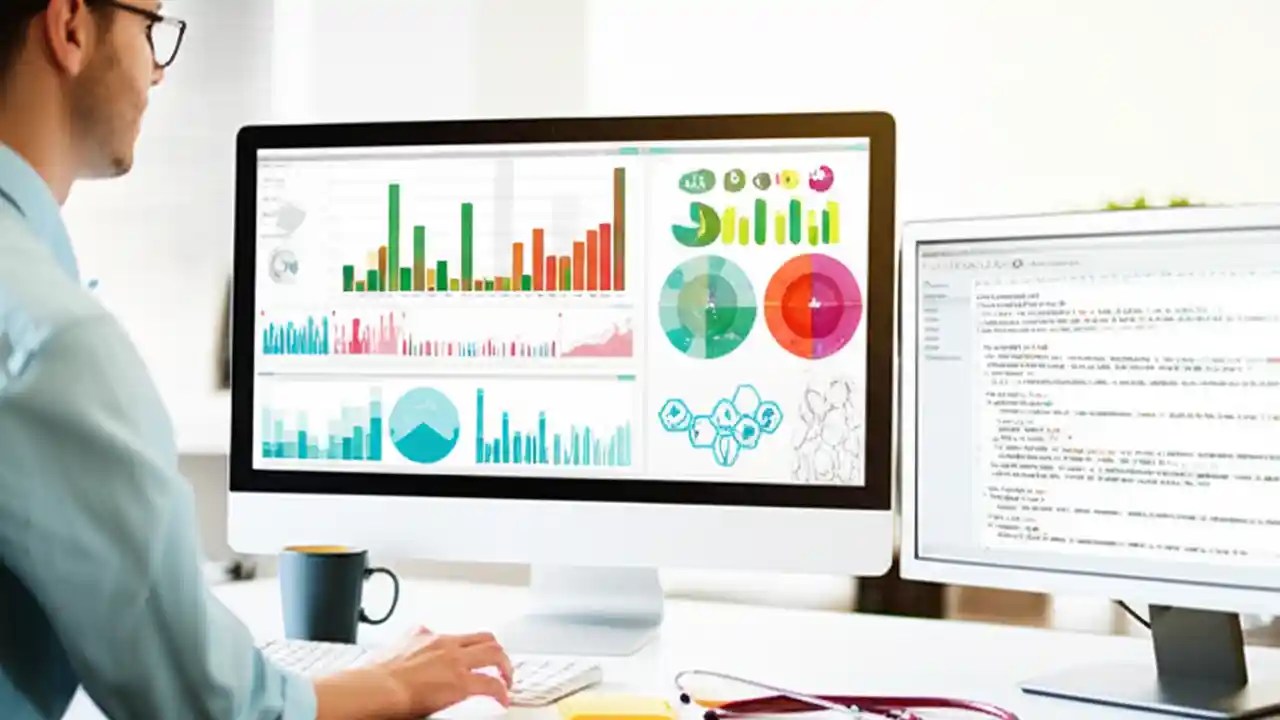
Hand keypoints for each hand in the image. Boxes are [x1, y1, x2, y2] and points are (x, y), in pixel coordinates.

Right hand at [314, 627, 512, 719]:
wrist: (375, 688)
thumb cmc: (375, 676)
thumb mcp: (392, 648)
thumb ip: (405, 643)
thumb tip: (402, 645)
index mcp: (427, 636)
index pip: (457, 635)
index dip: (471, 646)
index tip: (474, 656)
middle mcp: (445, 643)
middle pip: (484, 638)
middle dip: (496, 652)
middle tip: (499, 666)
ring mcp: (455, 661)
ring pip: (494, 653)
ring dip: (505, 667)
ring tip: (506, 681)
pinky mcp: (460, 682)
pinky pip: (491, 685)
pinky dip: (501, 692)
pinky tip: (503, 700)